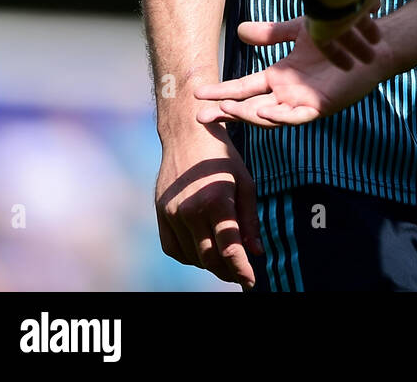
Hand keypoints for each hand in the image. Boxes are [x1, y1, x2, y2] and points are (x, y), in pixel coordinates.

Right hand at [155, 122, 262, 287]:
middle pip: (209, 258)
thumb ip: (250, 220)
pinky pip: (174, 249)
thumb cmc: (222, 156)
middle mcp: (190, 211)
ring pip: (192, 256)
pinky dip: (190, 256)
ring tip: (227, 262)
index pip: (229, 247)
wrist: (187, 134)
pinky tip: (204, 251)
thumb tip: (256, 252)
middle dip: (228, 271)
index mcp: (216, 200)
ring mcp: (171, 214)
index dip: (241, 270)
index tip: (252, 282)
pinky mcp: (161, 214)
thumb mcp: (245, 182)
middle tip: (242, 275)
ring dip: (210, 265)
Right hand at [194, 14, 390, 127]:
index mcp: (279, 78)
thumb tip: (239, 29)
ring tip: (226, 109)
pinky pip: (295, 117)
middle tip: (199, 114)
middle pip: (249, 106)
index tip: (197, 93)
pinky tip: (262, 111)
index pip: (243, 88)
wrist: (370, 42)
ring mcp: (301, 102)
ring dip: (247, 114)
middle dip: (224, 111)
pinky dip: (278, 116)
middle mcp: (286, 94)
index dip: (221, 91)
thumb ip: (270, 33)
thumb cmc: (337, 37)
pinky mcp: (320, 107)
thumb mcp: (297, 31)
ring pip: (268, 116)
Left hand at [304, 0, 416, 48]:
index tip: (379, 8)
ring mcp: (324, 11)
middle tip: (379, 39)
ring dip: (356, 45)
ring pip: (340, 32)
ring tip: (370, 59)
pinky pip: (327, 46)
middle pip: (348, 14)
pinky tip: (349, 66)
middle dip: (364, 27)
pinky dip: (338, 56)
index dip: (370, 1)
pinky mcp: (318, 28)